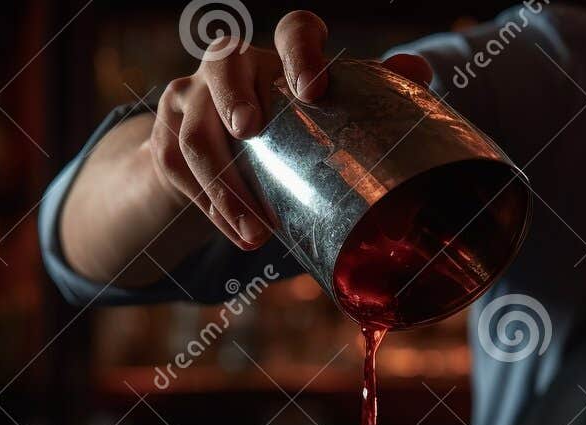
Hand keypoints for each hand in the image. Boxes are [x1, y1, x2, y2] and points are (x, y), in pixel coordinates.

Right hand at [150, 10, 432, 249]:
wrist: (216, 156)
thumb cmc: (287, 132)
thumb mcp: (326, 115)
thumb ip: (370, 93)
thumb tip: (421, 73)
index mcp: (279, 55)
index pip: (294, 30)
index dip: (301, 51)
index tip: (313, 89)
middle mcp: (231, 64)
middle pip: (223, 65)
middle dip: (233, 98)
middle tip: (250, 133)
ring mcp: (190, 96)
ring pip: (195, 133)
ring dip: (224, 186)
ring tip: (255, 232)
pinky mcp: (165, 135)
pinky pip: (178, 170)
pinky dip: (210, 208)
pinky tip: (238, 233)